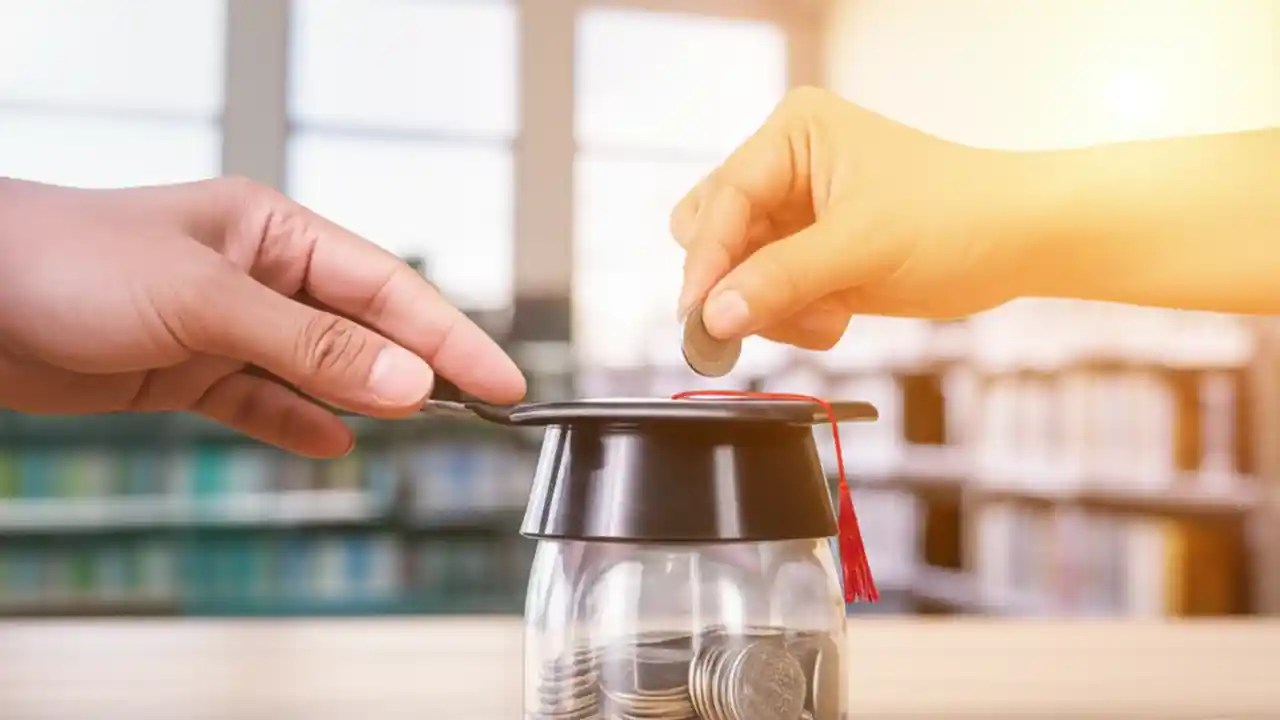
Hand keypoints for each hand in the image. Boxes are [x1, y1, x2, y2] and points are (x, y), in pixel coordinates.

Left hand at [0, 177, 525, 456]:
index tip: (500, 379)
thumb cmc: (74, 264)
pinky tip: (335, 444)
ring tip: (424, 428)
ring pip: (318, 369)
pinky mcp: (186, 373)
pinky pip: (262, 404)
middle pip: (361, 328)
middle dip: (420, 368)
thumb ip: (312, 347)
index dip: (449, 335)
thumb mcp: (209, 301)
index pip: (385, 287)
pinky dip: (299, 425)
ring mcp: (224, 327)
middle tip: (483, 411)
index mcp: (272, 232)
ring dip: (367, 398)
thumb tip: (408, 382)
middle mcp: (257, 277)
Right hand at [671, 87, 1034, 348]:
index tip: (699, 315)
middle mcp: (784, 166)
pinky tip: (836, 314)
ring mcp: (793, 211)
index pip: (722, 198)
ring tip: (827, 315)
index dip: (707, 259)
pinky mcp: (807, 251)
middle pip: (712, 232)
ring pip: (735, 272)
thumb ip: (781, 280)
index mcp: (793, 133)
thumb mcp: (862, 248)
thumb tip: (712, 316)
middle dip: (740, 282)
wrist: (1018, 241)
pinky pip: (765, 294)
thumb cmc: (956, 217)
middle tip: (775, 315)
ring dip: (771, 306)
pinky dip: (791, 316)